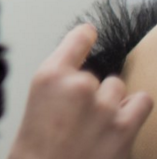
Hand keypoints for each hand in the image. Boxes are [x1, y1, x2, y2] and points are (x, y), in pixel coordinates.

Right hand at [9, 23, 152, 158]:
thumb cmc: (36, 147)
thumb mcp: (36, 101)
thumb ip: (58, 83)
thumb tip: (81, 78)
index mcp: (50, 75)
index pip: (76, 41)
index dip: (85, 35)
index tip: (90, 32)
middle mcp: (79, 85)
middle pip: (97, 76)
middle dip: (93, 92)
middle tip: (81, 115)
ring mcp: (104, 107)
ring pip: (118, 88)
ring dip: (113, 102)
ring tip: (100, 122)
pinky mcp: (125, 129)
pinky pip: (142, 102)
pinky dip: (134, 108)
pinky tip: (122, 119)